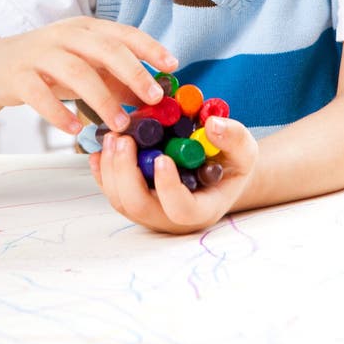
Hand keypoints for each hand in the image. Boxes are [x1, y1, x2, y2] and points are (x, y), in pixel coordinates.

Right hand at [0, 16, 177, 134]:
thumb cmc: (46, 67)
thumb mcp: (84, 67)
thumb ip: (116, 79)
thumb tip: (154, 97)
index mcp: (85, 28)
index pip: (123, 33)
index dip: (150, 48)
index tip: (173, 66)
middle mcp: (64, 35)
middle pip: (105, 48)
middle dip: (133, 73)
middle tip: (153, 98)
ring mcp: (39, 53)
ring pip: (77, 73)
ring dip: (103, 100)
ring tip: (119, 125)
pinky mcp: (17, 76)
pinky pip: (40, 95)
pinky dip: (59, 113)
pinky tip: (74, 130)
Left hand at [88, 115, 258, 233]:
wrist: (217, 172)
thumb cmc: (231, 163)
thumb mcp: (243, 150)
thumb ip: (233, 138)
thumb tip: (212, 126)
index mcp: (201, 210)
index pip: (180, 210)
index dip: (168, 187)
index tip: (162, 158)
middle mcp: (170, 217)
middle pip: (139, 207)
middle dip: (126, 173)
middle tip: (124, 139)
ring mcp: (150, 211)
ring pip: (121, 200)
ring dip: (112, 169)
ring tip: (114, 136)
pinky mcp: (135, 199)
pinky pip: (112, 191)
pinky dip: (103, 171)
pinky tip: (100, 149)